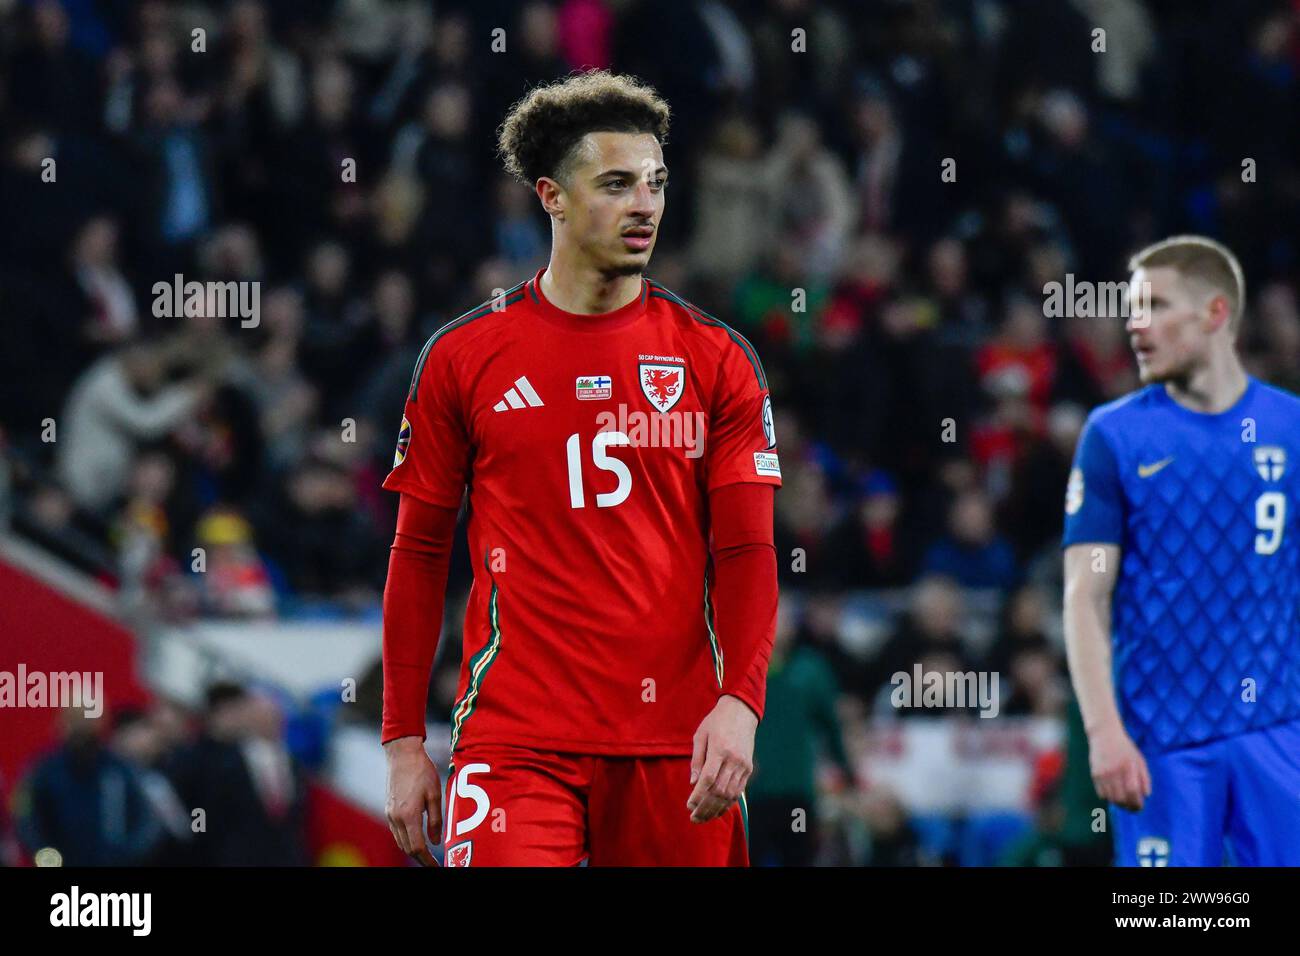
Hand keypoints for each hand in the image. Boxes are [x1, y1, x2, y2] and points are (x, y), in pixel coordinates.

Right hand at [383, 736, 441, 865]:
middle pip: (407, 848)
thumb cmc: (421, 771)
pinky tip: (416, 837)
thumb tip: (435, 842)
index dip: (428, 860)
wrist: (402, 755)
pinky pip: (396, 832)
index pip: (418, 847)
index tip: (437, 866)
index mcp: (408, 815)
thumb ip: (435, 820)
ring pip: (400, 841)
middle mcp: (396, 818)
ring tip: (427, 853)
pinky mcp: (388, 809)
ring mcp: (390, 814)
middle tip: (434, 862)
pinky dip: (406, 839)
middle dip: (421, 858)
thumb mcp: (434, 794)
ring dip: (413, 849)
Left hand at [687, 695, 756, 823]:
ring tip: (704, 817)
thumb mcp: (700, 735)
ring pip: (730, 794)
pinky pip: (739, 790)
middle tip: (694, 817)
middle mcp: (734, 760)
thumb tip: (693, 782)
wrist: (741, 712)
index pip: (709, 779)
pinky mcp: (749, 768)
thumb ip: (697, 759)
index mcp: (720, 749)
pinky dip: (728, 803)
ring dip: (716, 809)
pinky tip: (718, 810)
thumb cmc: (717, 721)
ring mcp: (743, 765)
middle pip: (720, 791)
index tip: (689, 805)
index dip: (698, 795)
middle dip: (706, 807)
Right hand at [1088, 720, 1150, 811]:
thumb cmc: (1125, 748)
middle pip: (1121, 798)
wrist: (1104, 735)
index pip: (1133, 792)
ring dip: (1118, 803)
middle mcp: (1115, 772)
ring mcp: (1103, 774)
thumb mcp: (1140, 760)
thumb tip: (1145, 796)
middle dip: (1128, 806)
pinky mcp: (1094, 774)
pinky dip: (1108, 797)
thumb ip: (1145, 778)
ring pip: (1111, 798)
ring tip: (1123, 801)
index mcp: (1128, 767)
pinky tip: (1113, 793)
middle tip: (1132, 807)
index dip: (1137, 803)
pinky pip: (1101, 793)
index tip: (1139, 807)